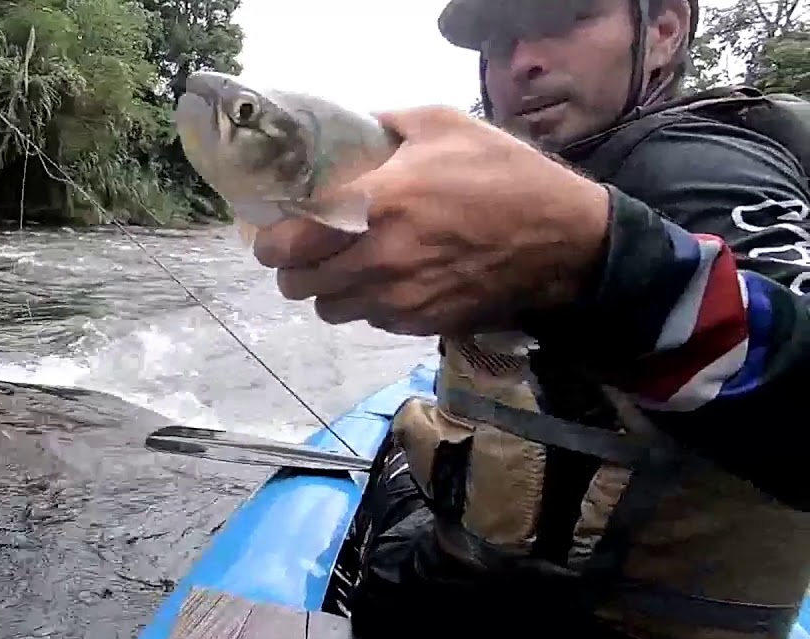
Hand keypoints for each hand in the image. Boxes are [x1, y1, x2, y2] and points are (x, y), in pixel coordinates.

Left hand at [251, 105, 611, 335]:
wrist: (562, 239)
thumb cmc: (504, 175)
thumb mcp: (442, 125)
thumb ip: (385, 124)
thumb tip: (351, 127)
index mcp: (375, 204)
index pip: (288, 244)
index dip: (269, 243)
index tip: (271, 234)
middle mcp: (377, 258)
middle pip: (297, 284)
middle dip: (292, 269)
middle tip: (303, 251)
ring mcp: (398, 297)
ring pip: (329, 309)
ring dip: (327, 291)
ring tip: (343, 268)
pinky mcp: (420, 322)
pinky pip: (370, 320)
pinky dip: (367, 305)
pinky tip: (386, 280)